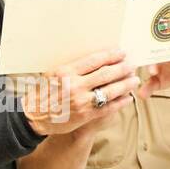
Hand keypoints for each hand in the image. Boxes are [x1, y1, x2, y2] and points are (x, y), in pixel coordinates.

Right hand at [22, 49, 139, 135]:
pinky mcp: (85, 115)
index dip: (111, 55)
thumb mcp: (53, 74)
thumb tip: (95, 59)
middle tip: (132, 64)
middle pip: (105, 74)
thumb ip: (72, 67)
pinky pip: (107, 107)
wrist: (34, 116)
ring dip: (125, 85)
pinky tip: (127, 98)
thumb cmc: (44, 93)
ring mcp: (81, 101)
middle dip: (122, 68)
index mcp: (66, 72)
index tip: (121, 52)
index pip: (94, 60)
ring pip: (110, 90)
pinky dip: (120, 102)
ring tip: (134, 80)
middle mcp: (75, 85)